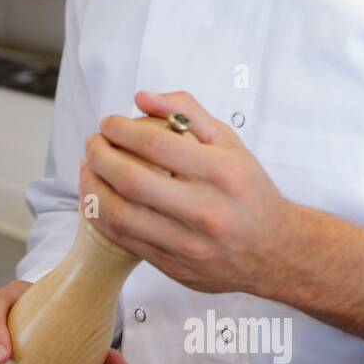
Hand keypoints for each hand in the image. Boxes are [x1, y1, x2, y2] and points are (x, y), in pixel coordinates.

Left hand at [81, 89, 294, 294]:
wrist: (275, 251)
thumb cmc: (248, 190)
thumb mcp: (230, 143)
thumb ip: (188, 113)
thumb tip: (142, 97)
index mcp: (222, 172)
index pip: (155, 143)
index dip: (121, 130)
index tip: (108, 124)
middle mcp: (205, 209)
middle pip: (132, 180)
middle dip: (100, 156)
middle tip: (92, 143)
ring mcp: (188, 242)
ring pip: (121, 214)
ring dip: (92, 188)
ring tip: (89, 169)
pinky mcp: (174, 265)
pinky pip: (124, 239)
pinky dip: (102, 216)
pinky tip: (97, 198)